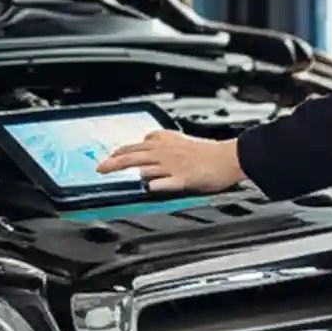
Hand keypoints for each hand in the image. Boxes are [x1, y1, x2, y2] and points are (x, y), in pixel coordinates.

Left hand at [96, 131, 245, 192]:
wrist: (231, 157)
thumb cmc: (212, 153)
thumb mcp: (186, 143)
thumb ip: (168, 147)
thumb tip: (153, 149)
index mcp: (168, 142)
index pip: (139, 144)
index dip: (124, 150)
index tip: (113, 155)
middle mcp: (167, 152)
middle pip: (134, 155)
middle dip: (113, 161)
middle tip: (100, 167)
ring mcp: (173, 166)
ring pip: (144, 167)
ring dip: (127, 170)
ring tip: (111, 174)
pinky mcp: (182, 179)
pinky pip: (162, 183)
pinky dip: (153, 185)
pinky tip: (145, 188)